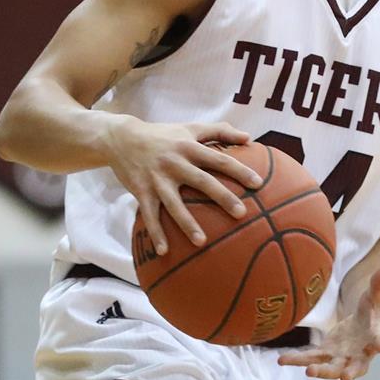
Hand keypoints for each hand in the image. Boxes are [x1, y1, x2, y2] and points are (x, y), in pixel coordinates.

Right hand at [104, 119, 260, 253]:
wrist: (121, 139)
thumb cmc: (163, 135)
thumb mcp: (191, 128)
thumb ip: (220, 131)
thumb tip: (250, 138)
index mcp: (190, 148)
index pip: (219, 159)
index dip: (239, 170)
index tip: (258, 184)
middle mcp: (175, 163)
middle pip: (202, 181)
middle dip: (222, 197)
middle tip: (241, 213)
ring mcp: (157, 179)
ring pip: (174, 204)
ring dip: (187, 223)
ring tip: (202, 242)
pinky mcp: (142, 192)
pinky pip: (150, 215)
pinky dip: (156, 233)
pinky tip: (164, 251)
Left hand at [278, 263, 379, 379]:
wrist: (367, 323)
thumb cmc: (375, 307)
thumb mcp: (377, 292)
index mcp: (376, 335)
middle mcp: (361, 353)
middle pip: (356, 365)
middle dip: (350, 371)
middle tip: (345, 378)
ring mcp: (343, 356)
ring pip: (332, 367)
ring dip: (321, 370)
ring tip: (308, 371)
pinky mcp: (327, 353)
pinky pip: (312, 358)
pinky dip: (298, 360)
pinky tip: (282, 360)